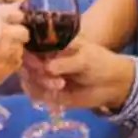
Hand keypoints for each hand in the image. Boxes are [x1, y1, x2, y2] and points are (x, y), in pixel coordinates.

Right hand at [0, 4, 28, 92]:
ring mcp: (12, 51)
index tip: (6, 20)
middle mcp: (8, 32)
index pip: (13, 11)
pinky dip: (9, 66)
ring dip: (13, 51)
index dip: (11, 16)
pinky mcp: (12, 69)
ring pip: (20, 49)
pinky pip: (15, 65)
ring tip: (2, 56)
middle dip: (17, 35)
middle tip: (6, 39)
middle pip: (23, 31)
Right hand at [19, 39, 135, 111]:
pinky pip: (34, 93)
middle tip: (53, 78)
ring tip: (60, 86)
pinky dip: (39, 94)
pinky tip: (55, 94)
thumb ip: (65, 63)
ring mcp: (45, 75)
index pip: (31, 44)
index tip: (37, 62)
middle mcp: (44, 57)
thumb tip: (46, 68)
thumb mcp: (85, 59)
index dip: (28, 52)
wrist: (112, 85)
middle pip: (25, 63)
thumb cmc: (100, 64)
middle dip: (35, 71)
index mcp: (52, 43)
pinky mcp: (47, 91)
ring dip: (40, 84)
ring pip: (28, 79)